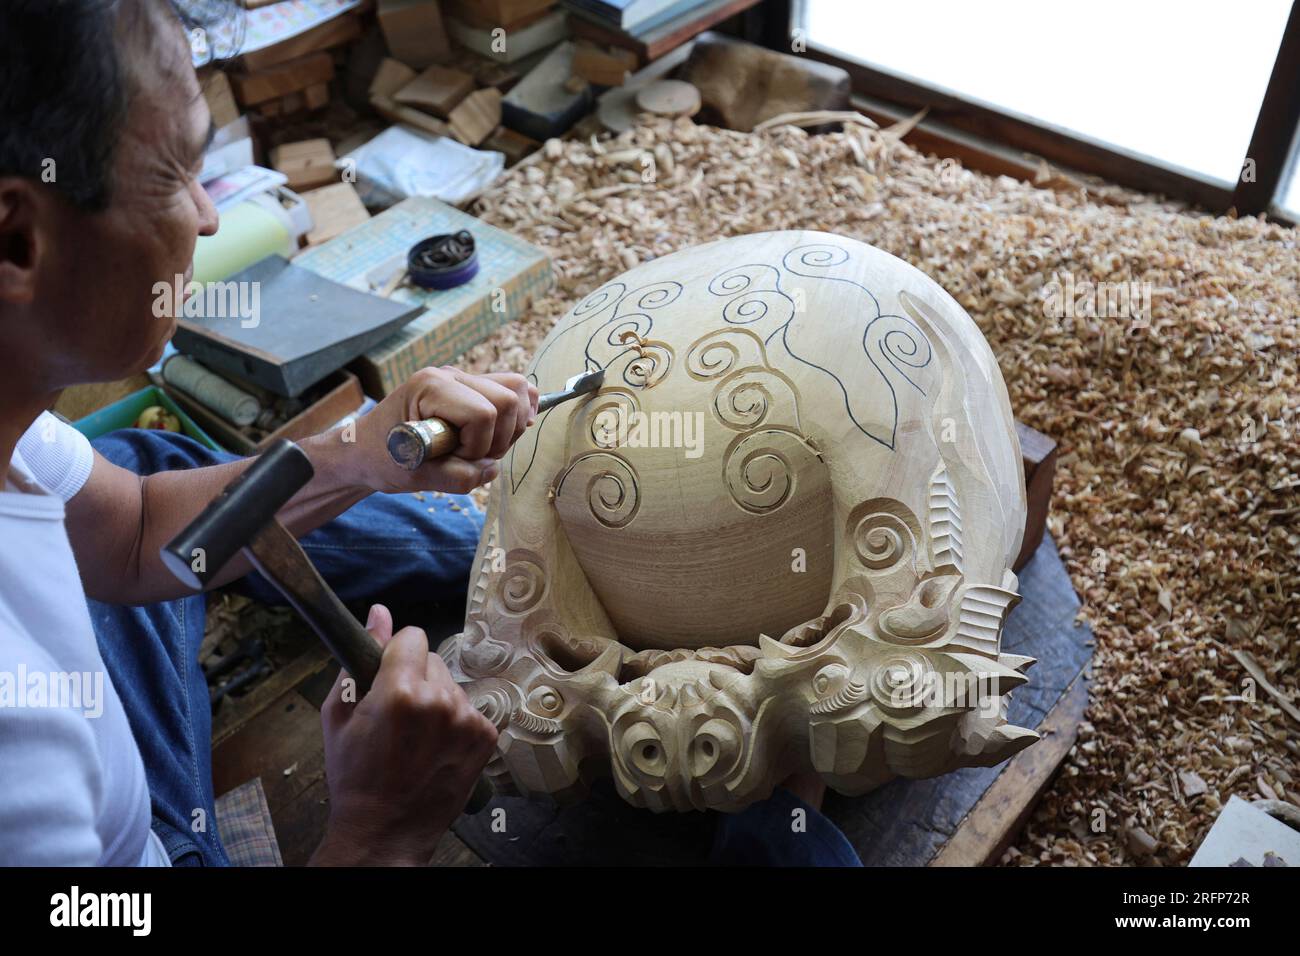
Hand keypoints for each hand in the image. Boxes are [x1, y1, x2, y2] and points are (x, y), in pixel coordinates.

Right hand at [311, 604, 498, 865]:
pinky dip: (454, 721)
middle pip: (433, 660)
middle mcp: (440, 701)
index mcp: (400, 691)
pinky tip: (435, 747)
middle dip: (415, 677)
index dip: (396, 653)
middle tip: (398, 714)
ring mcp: (467, 720)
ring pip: (451, 685)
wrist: (385, 831)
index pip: (413, 636)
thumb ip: (360, 657)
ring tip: (416, 736)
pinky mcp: (486, 736)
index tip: (387, 674)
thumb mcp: (340, 714)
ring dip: (436, 700)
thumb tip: (378, 613)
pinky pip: (469, 708)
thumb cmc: (354, 776)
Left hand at [349, 367, 537, 493]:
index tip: (452, 460)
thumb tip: (491, 468)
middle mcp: (449, 374)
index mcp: (430, 387)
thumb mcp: (415, 476)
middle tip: (470, 457)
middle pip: (507, 399)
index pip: (483, 414)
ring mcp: (462, 378)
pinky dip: (521, 410)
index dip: (477, 447)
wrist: (365, 450)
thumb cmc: (382, 459)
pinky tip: (509, 430)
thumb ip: (458, 477)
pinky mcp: (471, 388)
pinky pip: (514, 388)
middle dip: (498, 438)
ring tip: (482, 447)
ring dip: (510, 428)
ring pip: (517, 390)